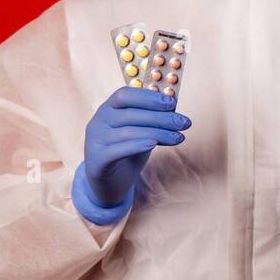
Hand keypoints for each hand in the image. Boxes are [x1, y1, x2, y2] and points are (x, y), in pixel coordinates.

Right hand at [72, 87, 190, 223]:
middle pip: (130, 114)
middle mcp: (97, 122)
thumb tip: (173, 106)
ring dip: (158, 133)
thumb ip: (152, 119)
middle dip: (161, 117)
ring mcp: (94, 141)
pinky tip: (154, 144)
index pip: (124, 95)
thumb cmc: (129, 153)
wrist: (110, 184)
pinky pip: (116, 151)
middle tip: (185, 122)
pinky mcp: (96, 160)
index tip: (172, 103)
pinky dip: (136, 145)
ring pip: (128, 132)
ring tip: (180, 137)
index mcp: (107, 109)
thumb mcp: (142, 133)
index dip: (148, 97)